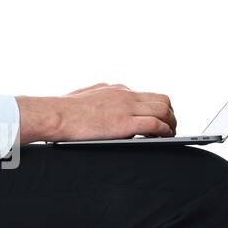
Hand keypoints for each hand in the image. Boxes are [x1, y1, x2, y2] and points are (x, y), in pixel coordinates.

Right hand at [17, 86, 175, 142]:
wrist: (56, 115)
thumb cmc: (64, 110)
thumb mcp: (87, 95)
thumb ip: (101, 95)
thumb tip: (103, 95)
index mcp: (117, 89)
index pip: (147, 95)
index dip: (159, 108)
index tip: (161, 118)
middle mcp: (125, 95)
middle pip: (162, 100)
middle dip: (171, 115)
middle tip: (171, 128)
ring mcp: (126, 107)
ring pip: (163, 110)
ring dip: (171, 124)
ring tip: (170, 135)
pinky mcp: (125, 123)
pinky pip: (155, 124)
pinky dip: (164, 131)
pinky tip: (164, 137)